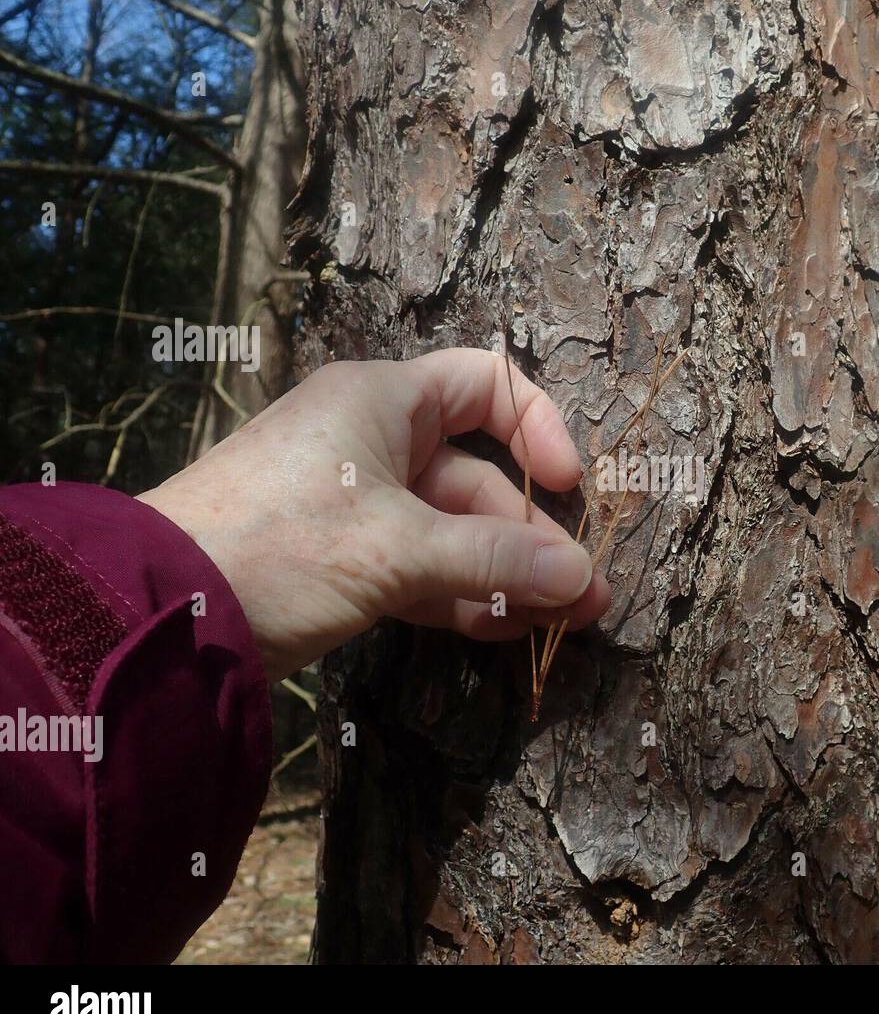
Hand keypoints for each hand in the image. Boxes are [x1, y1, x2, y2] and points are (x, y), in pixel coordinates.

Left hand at [138, 349, 608, 681]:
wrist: (159, 612)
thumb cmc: (281, 546)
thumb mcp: (399, 549)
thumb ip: (497, 560)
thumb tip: (584, 578)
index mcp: (384, 401)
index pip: (486, 384)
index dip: (537, 429)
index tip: (564, 485)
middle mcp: (375, 440)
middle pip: (478, 477)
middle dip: (531, 537)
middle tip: (582, 597)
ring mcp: (358, 503)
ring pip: (453, 529)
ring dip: (505, 573)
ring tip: (557, 624)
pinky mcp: (344, 557)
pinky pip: (421, 566)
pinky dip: (460, 593)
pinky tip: (501, 629)